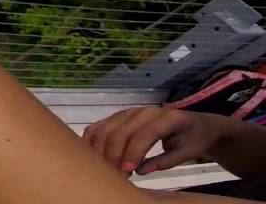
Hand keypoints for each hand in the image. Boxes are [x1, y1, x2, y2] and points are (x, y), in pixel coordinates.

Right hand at [82, 106, 227, 174]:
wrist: (194, 123)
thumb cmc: (193, 139)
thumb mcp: (188, 152)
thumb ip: (166, 160)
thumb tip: (141, 171)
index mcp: (166, 118)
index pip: (144, 134)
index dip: (133, 153)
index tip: (128, 172)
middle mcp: (144, 111)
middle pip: (121, 132)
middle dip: (115, 156)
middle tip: (117, 176)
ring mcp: (128, 112)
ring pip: (106, 129)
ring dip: (101, 150)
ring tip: (106, 169)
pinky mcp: (119, 116)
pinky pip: (99, 125)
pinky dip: (92, 139)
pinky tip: (92, 155)